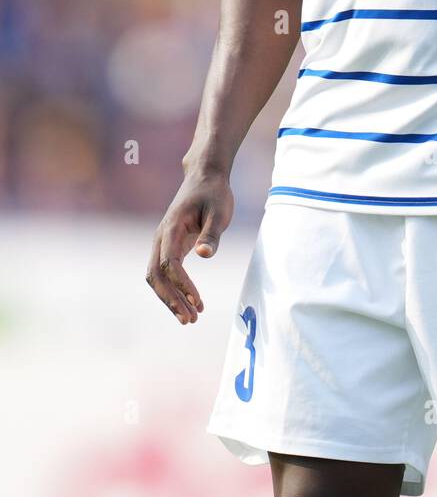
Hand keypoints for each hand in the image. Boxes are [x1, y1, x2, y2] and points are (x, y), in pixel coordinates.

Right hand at [146, 169, 233, 324]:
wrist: (204, 176)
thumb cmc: (214, 193)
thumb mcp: (219, 211)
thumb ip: (211, 234)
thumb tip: (204, 256)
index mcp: (171, 228)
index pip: (170, 263)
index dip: (182, 285)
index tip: (199, 301)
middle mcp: (161, 237)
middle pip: (156, 275)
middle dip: (171, 300)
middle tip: (191, 320)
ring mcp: (163, 243)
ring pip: (157, 277)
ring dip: (170, 299)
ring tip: (190, 318)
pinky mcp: (170, 246)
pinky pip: (165, 273)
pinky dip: (174, 290)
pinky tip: (190, 302)